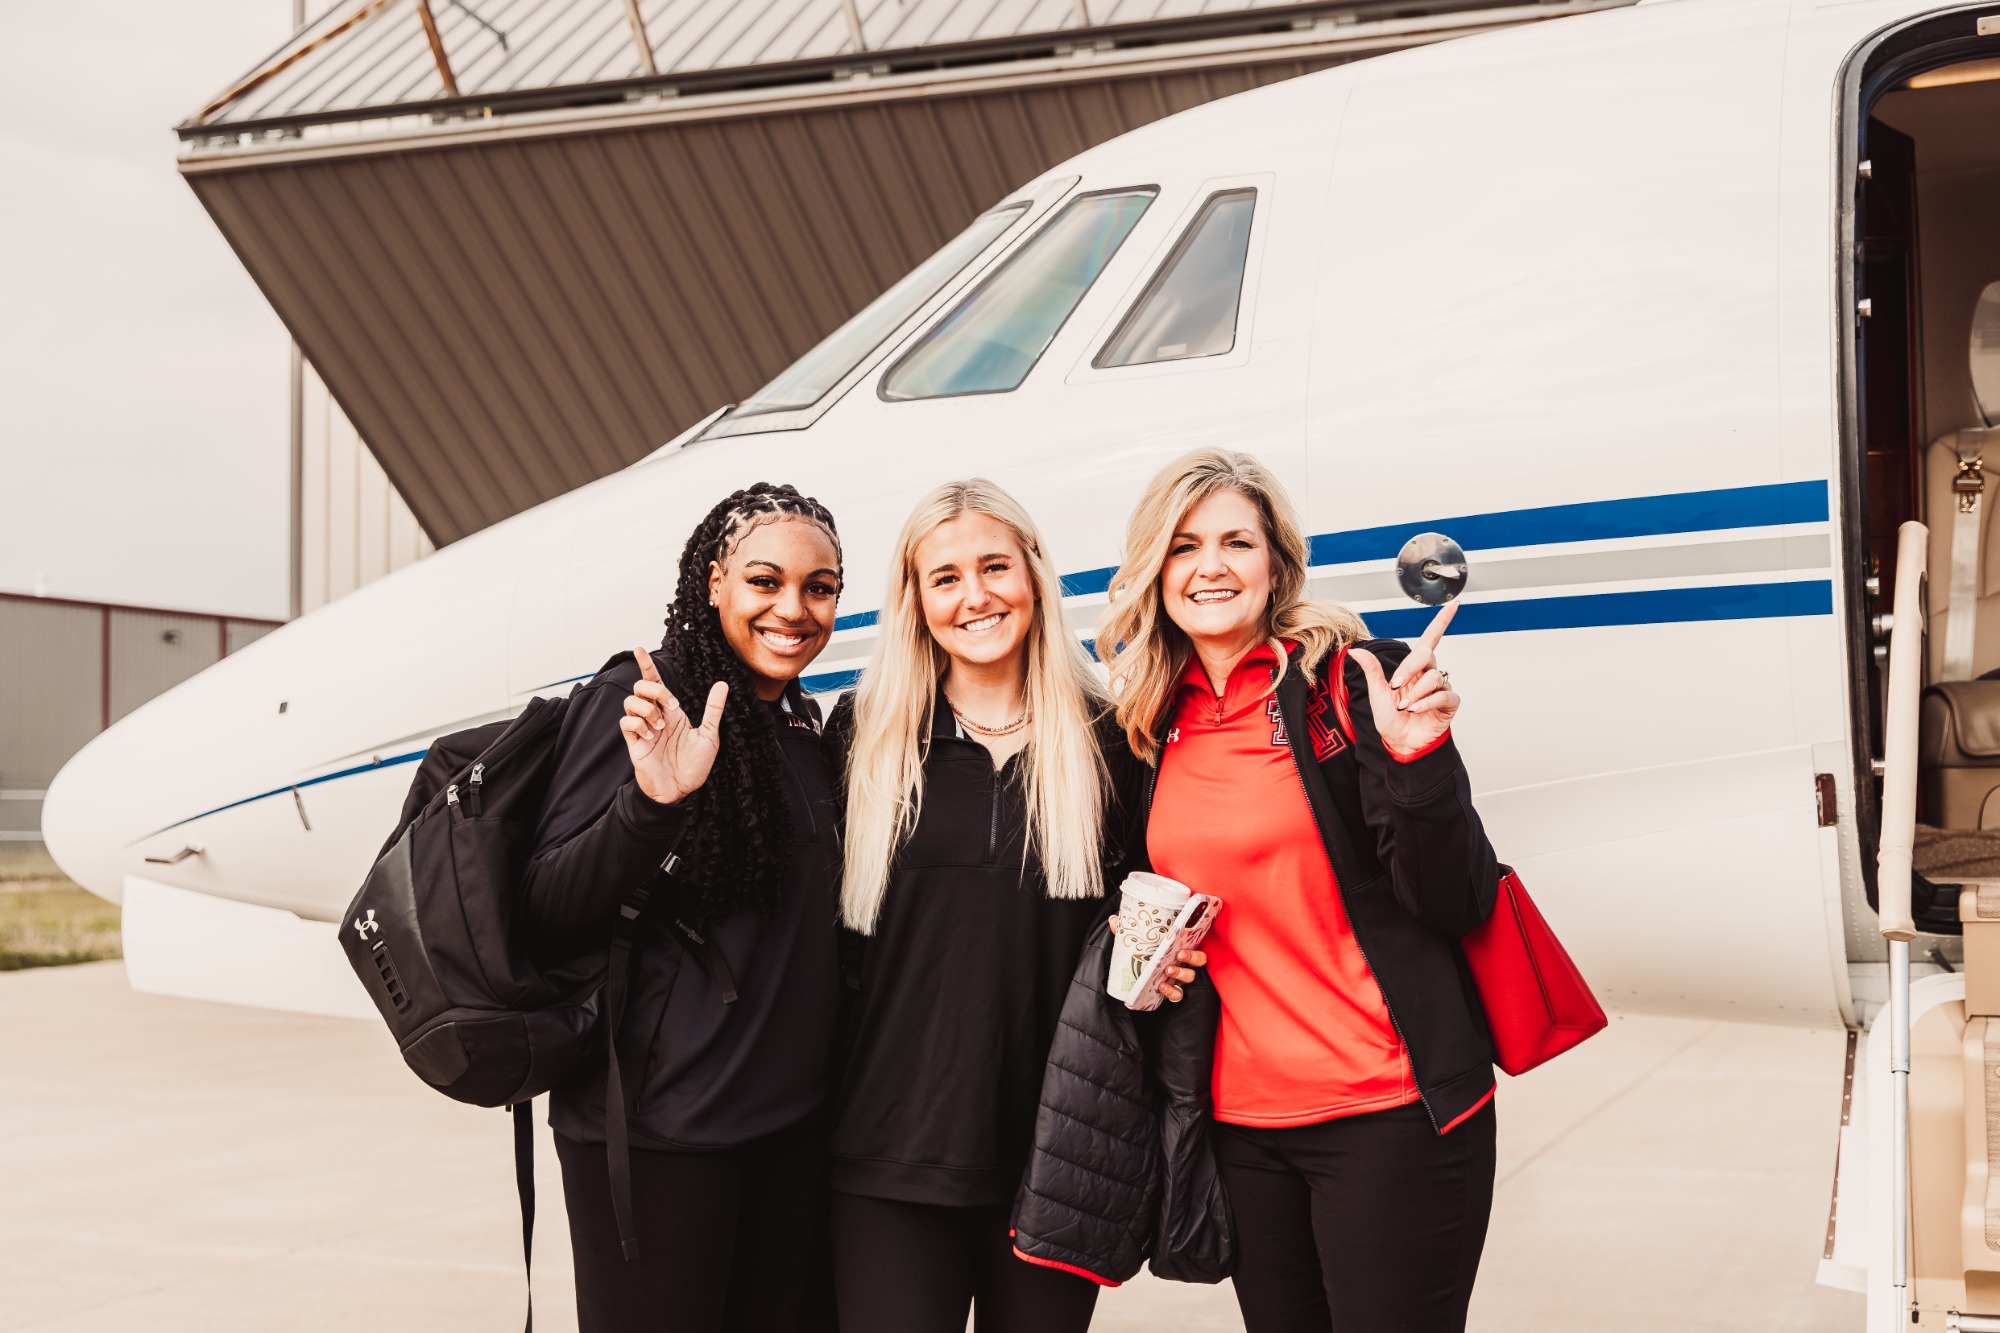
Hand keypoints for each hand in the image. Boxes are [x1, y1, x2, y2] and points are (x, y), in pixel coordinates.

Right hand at [618, 648, 727, 805]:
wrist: (681, 791)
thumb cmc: (693, 766)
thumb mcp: (709, 735)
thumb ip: (713, 710)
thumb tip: (722, 684)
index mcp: (670, 711)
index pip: (655, 682)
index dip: (646, 665)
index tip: (640, 650)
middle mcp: (654, 716)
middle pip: (641, 686)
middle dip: (655, 689)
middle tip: (672, 708)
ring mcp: (642, 729)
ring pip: (631, 702)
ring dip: (648, 709)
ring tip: (661, 727)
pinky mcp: (634, 742)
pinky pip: (626, 723)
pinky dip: (638, 724)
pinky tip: (650, 735)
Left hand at [1109, 915, 1208, 1003]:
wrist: (1132, 978)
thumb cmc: (1142, 954)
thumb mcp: (1135, 941)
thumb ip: (1126, 930)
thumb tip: (1113, 919)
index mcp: (1178, 946)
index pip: (1194, 941)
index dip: (1194, 938)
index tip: (1185, 937)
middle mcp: (1182, 962)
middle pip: (1198, 960)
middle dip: (1191, 956)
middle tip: (1178, 954)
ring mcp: (1179, 977)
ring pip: (1190, 976)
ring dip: (1181, 973)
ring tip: (1167, 970)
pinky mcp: (1172, 991)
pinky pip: (1177, 994)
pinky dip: (1171, 991)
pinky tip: (1162, 987)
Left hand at [1348, 602, 1459, 758]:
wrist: (1401, 744)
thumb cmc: (1391, 721)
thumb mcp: (1377, 694)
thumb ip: (1372, 671)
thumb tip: (1356, 650)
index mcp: (1414, 668)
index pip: (1430, 639)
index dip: (1442, 621)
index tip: (1453, 605)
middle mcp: (1429, 675)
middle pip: (1427, 654)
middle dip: (1409, 668)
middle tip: (1394, 686)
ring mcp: (1441, 689)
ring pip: (1433, 677)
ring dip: (1414, 692)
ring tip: (1404, 706)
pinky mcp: (1449, 704)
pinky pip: (1442, 695)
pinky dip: (1426, 703)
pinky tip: (1415, 710)